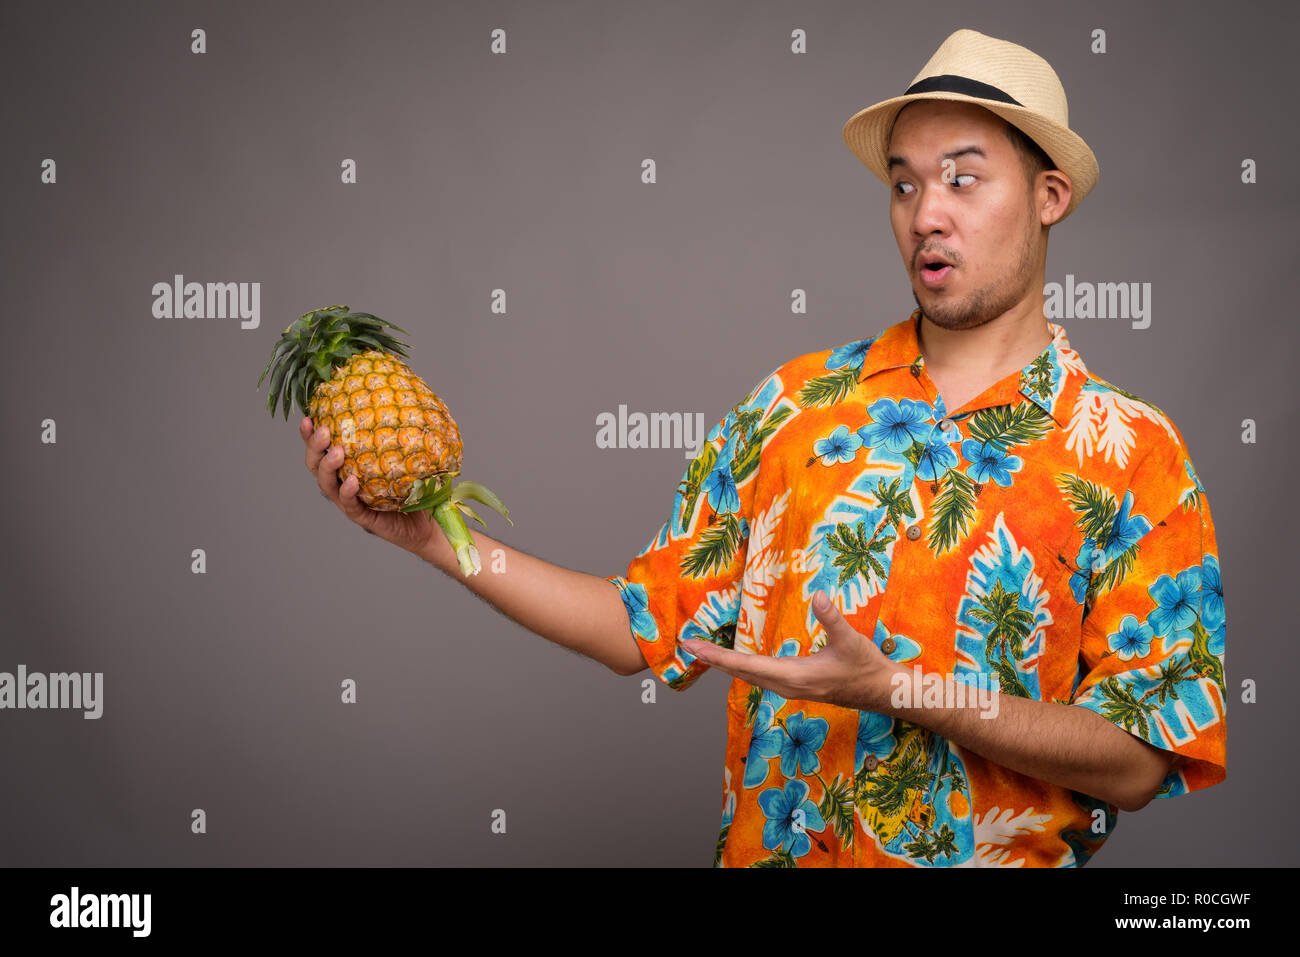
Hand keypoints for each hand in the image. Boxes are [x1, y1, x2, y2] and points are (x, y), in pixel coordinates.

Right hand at [302, 416, 438, 556]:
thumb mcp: (408, 456)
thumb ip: (401, 434)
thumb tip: (410, 398)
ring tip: (336, 453)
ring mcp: (350, 501)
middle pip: (316, 464)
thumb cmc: (416, 486)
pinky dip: (347, 492)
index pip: (323, 448)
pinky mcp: (362, 517)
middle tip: (323, 431)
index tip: (308, 417)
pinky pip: (349, 504)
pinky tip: (350, 482)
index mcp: (348, 466)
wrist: (429, 522)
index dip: (310, 434)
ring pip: (327, 484)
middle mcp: (343, 482)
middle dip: (314, 446)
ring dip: (328, 467)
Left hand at [680, 592, 905, 712]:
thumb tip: (819, 595)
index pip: (746, 665)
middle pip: (738, 672)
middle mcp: (784, 686)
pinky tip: (732, 659)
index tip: (693, 647)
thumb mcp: (850, 640)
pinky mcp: (792, 685)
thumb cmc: (865, 667)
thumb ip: (832, 619)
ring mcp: (788, 688)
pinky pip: (756, 676)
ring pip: (746, 676)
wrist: (881, 692)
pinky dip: (738, 666)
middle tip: (685, 644)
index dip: (717, 656)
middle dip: (710, 658)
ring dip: (722, 663)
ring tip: (700, 650)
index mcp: (793, 677)